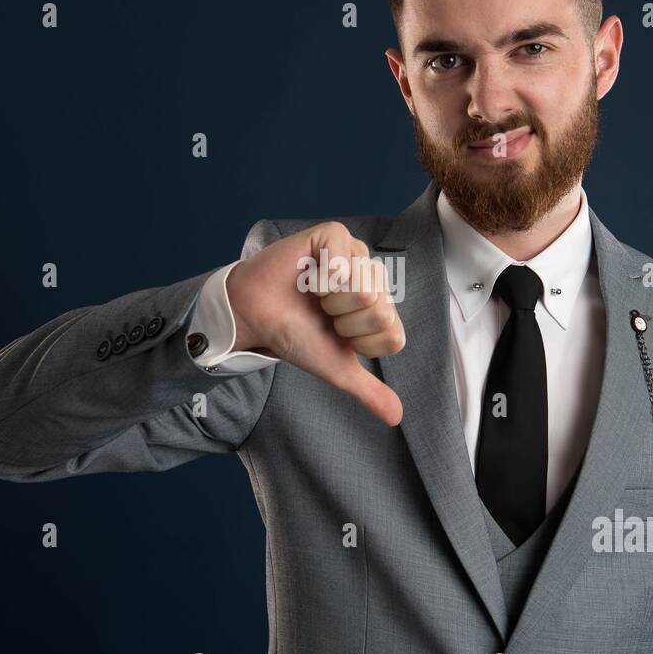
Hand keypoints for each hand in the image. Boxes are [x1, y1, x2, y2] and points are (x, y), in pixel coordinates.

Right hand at [226, 221, 404, 425]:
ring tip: (312, 294)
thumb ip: (369, 390)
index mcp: (380, 306)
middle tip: (320, 312)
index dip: (360, 343)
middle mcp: (373, 278)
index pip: (393, 334)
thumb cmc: (295, 335)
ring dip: (330, 301)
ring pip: (364, 289)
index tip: (335, 333)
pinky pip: (343, 262)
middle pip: (380, 311)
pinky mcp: (333, 235)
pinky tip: (305, 275)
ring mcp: (355, 253)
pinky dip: (318, 277)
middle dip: (343, 322)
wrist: (255, 317)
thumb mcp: (336, 368)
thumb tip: (397, 418)